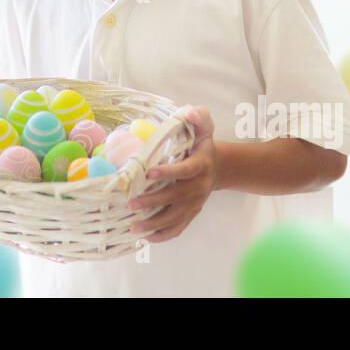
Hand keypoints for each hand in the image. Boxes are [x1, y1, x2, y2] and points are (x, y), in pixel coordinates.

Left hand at [127, 105, 216, 242]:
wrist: (217, 167)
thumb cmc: (202, 144)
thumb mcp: (203, 127)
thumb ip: (198, 117)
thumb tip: (188, 112)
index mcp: (201, 164)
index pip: (185, 170)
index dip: (168, 172)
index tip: (149, 172)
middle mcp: (199, 186)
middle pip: (176, 197)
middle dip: (153, 201)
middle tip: (131, 203)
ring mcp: (195, 203)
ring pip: (175, 217)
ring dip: (154, 223)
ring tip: (133, 226)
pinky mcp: (191, 214)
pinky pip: (178, 228)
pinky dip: (163, 235)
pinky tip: (145, 237)